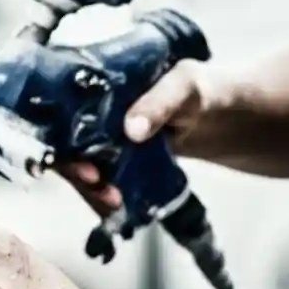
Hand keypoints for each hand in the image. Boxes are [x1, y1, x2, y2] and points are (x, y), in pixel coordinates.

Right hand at [57, 58, 213, 216]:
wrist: (231, 117)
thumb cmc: (204, 88)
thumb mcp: (185, 86)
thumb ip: (159, 103)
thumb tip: (131, 130)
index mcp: (100, 79)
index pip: (59, 103)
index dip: (57, 133)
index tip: (76, 159)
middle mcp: (93, 107)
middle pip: (64, 139)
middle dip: (74, 167)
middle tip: (96, 184)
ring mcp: (105, 135)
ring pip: (80, 163)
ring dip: (88, 186)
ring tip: (112, 202)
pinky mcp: (119, 158)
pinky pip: (101, 177)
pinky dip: (101, 193)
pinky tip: (112, 208)